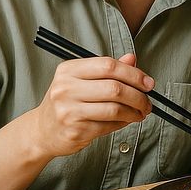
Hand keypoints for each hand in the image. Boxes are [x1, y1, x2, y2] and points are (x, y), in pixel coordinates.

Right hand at [31, 53, 152, 158]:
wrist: (42, 131)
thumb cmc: (68, 102)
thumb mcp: (83, 80)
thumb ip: (108, 69)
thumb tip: (132, 58)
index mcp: (69, 70)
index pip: (108, 66)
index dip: (134, 74)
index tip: (148, 83)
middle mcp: (65, 88)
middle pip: (115, 88)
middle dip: (139, 96)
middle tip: (148, 102)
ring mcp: (68, 111)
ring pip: (115, 109)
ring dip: (134, 112)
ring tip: (141, 113)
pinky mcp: (74, 130)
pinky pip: (109, 126)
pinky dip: (123, 123)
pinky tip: (126, 121)